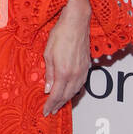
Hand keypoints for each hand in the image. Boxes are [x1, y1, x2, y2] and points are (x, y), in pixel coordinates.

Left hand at [42, 0, 91, 115]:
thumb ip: (49, 73)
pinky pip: (80, 84)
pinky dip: (74, 91)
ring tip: (60, 105)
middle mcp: (75, 74)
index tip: (45, 111)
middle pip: (66, 95)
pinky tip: (70, 92)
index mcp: (63, 72)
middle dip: (58, 105)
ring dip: (67, 100)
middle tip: (51, 111)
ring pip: (75, 91)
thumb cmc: (61, 34)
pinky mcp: (87, 66)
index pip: (56, 94)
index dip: (50, 104)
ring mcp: (82, 70)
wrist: (76, 22)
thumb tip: (47, 88)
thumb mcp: (48, 54)